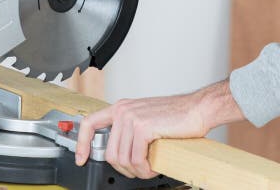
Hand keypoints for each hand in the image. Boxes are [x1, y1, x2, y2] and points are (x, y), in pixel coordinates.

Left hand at [74, 80, 244, 178]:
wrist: (197, 109)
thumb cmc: (177, 117)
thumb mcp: (146, 119)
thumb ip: (130, 131)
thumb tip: (121, 153)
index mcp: (122, 108)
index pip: (90, 123)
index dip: (82, 144)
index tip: (82, 158)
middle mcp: (124, 110)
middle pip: (109, 152)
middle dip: (124, 168)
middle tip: (138, 170)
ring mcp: (132, 118)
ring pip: (122, 159)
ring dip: (137, 171)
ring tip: (149, 167)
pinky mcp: (143, 127)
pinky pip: (136, 159)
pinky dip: (145, 168)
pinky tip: (153, 165)